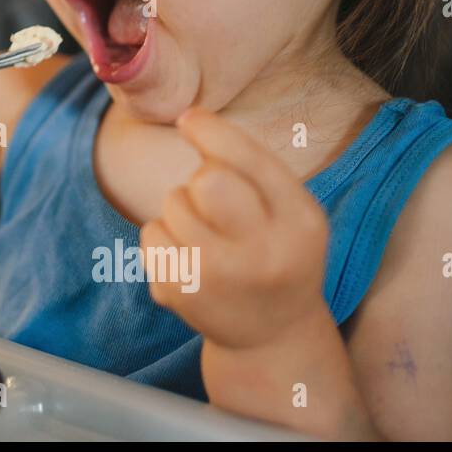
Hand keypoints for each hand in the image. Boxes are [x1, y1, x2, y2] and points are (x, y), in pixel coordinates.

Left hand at [139, 106, 330, 349]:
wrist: (272, 334)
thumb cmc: (278, 251)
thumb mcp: (292, 211)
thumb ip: (253, 167)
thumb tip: (189, 117)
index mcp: (300, 223)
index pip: (249, 161)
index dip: (213, 132)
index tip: (188, 118)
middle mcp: (264, 254)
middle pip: (207, 180)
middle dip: (203, 179)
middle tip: (214, 202)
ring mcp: (218, 279)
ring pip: (174, 203)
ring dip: (181, 209)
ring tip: (207, 237)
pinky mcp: (180, 294)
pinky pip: (150, 233)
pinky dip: (162, 237)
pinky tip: (188, 260)